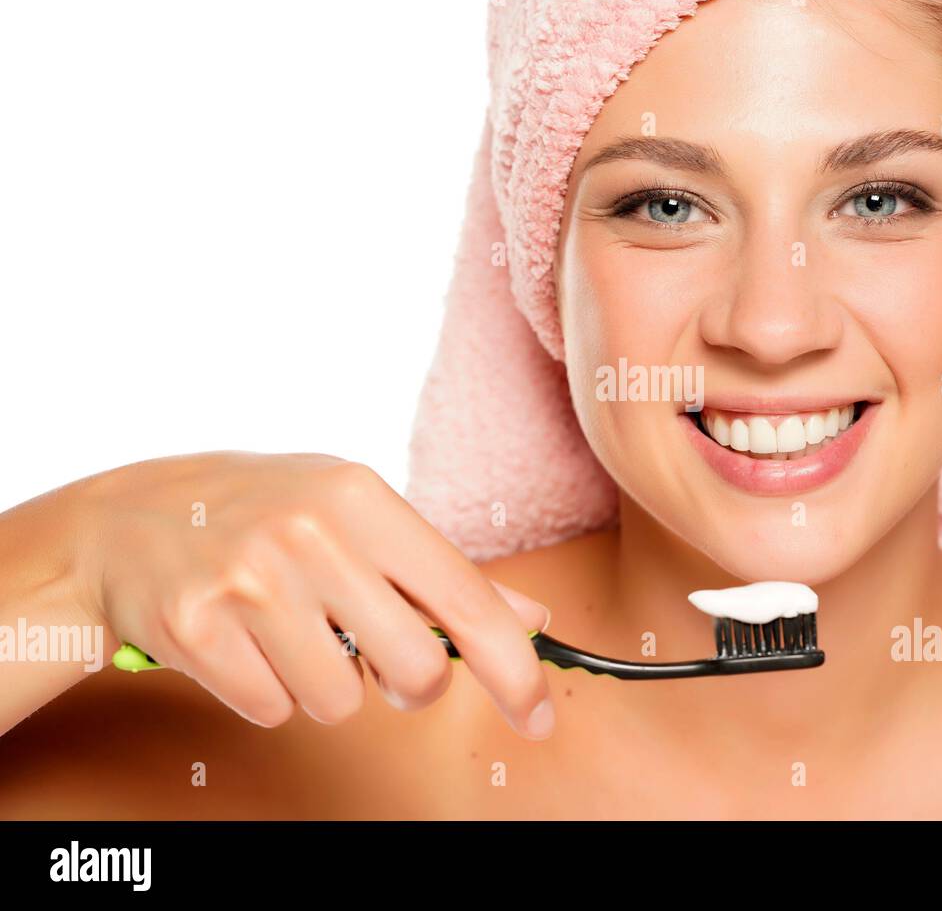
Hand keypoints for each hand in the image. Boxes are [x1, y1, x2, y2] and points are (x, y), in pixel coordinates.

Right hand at [78, 451, 554, 738]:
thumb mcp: (354, 514)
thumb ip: (441, 571)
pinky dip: (266, 691)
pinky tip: (242, 641)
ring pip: (340, 702)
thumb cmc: (264, 514)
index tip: (538, 717)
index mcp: (362, 498)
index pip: (467, 600)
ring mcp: (249, 579)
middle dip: (407, 685)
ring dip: (324, 684)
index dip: (514, 670)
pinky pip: (272, 710)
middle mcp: (311, 532)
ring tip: (288, 631)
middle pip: (416, 672)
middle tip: (373, 655)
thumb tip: (530, 620)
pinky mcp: (196, 627)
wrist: (127, 518)